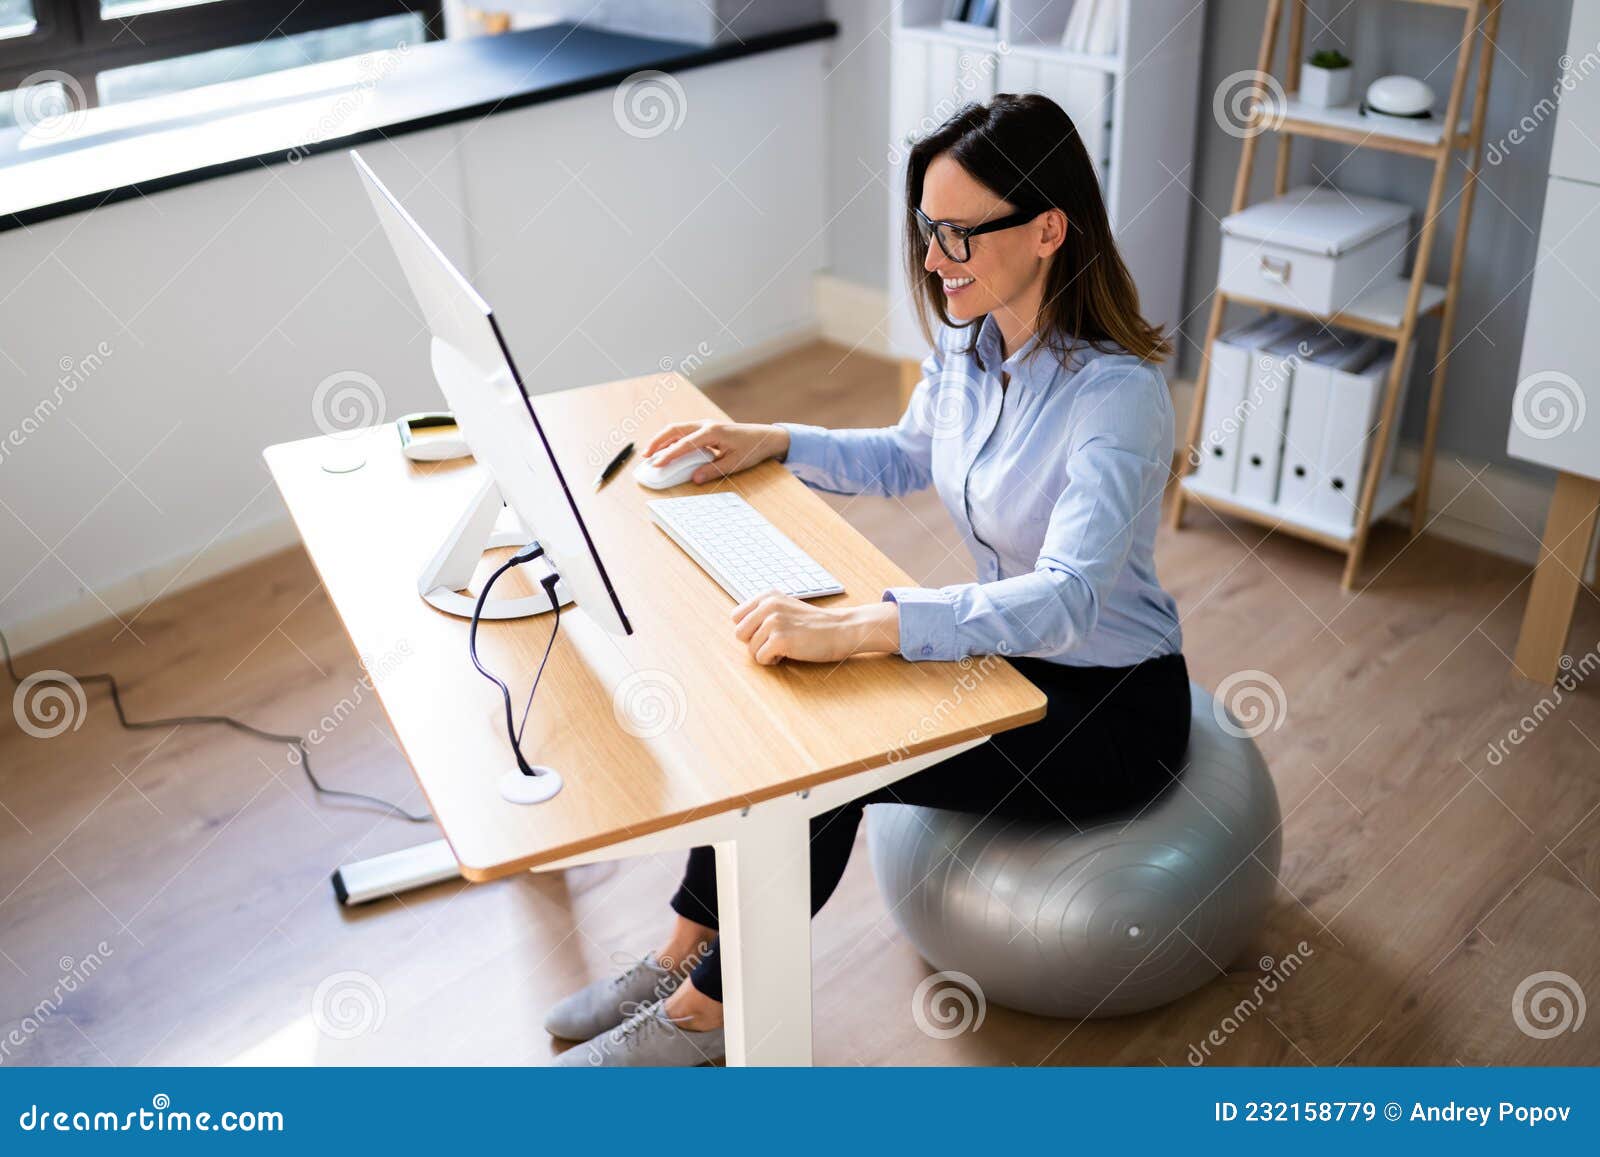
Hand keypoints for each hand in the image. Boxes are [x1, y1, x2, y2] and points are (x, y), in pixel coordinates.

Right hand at [643, 421, 789, 484]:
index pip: (684, 443)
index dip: (668, 455)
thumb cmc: (751, 449)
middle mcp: (706, 425)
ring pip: (677, 429)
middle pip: (674, 429)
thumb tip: (694, 479)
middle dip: (657, 441)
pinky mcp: (706, 429)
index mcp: (712, 432)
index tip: (656, 464)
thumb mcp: (734, 463)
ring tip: (650, 453)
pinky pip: (684, 432)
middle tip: (645, 456)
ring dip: (662, 439)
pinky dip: (672, 440)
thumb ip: (712, 470)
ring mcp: (705, 425)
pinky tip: (666, 450)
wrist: (765, 437)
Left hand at [732, 593, 899, 665]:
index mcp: (767, 596)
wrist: (840, 629)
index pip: (736, 617)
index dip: (749, 630)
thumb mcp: (785, 607)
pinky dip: (773, 661)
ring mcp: (773, 622)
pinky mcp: (780, 639)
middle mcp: (767, 605)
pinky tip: (788, 654)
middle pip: (739, 634)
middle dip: (754, 643)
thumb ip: (763, 612)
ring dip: (766, 653)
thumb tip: (740, 629)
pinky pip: (761, 659)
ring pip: (750, 649)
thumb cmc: (814, 624)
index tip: (765, 633)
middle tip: (774, 642)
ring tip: (785, 647)